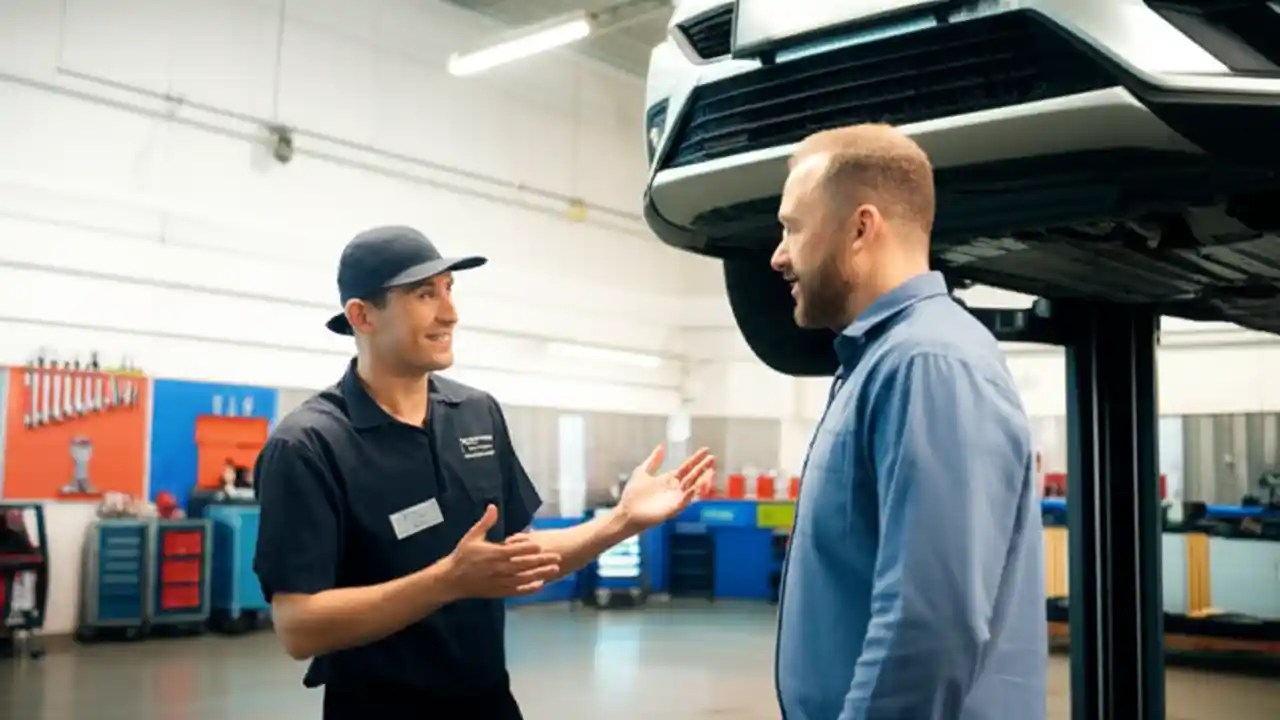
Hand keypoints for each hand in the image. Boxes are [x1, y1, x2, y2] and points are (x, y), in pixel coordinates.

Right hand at [441, 505, 560, 599]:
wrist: (452, 580)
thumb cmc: (463, 556)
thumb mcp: (472, 536)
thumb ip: (485, 522)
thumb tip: (493, 506)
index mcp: (493, 554)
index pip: (515, 551)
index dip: (529, 549)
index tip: (541, 546)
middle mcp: (499, 569)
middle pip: (524, 565)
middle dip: (542, 561)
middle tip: (557, 557)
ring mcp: (500, 582)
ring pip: (524, 578)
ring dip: (540, 574)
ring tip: (554, 570)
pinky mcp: (499, 592)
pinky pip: (517, 591)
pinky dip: (529, 588)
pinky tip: (540, 584)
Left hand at [616, 445, 714, 530]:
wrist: (626, 511)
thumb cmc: (633, 494)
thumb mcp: (642, 471)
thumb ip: (653, 460)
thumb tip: (661, 446)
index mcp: (669, 479)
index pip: (687, 467)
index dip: (696, 459)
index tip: (706, 450)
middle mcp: (675, 488)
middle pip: (693, 476)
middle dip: (703, 467)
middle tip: (712, 458)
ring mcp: (675, 498)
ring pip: (693, 487)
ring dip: (702, 480)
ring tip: (711, 472)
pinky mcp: (672, 509)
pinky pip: (684, 501)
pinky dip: (690, 495)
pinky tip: (695, 487)